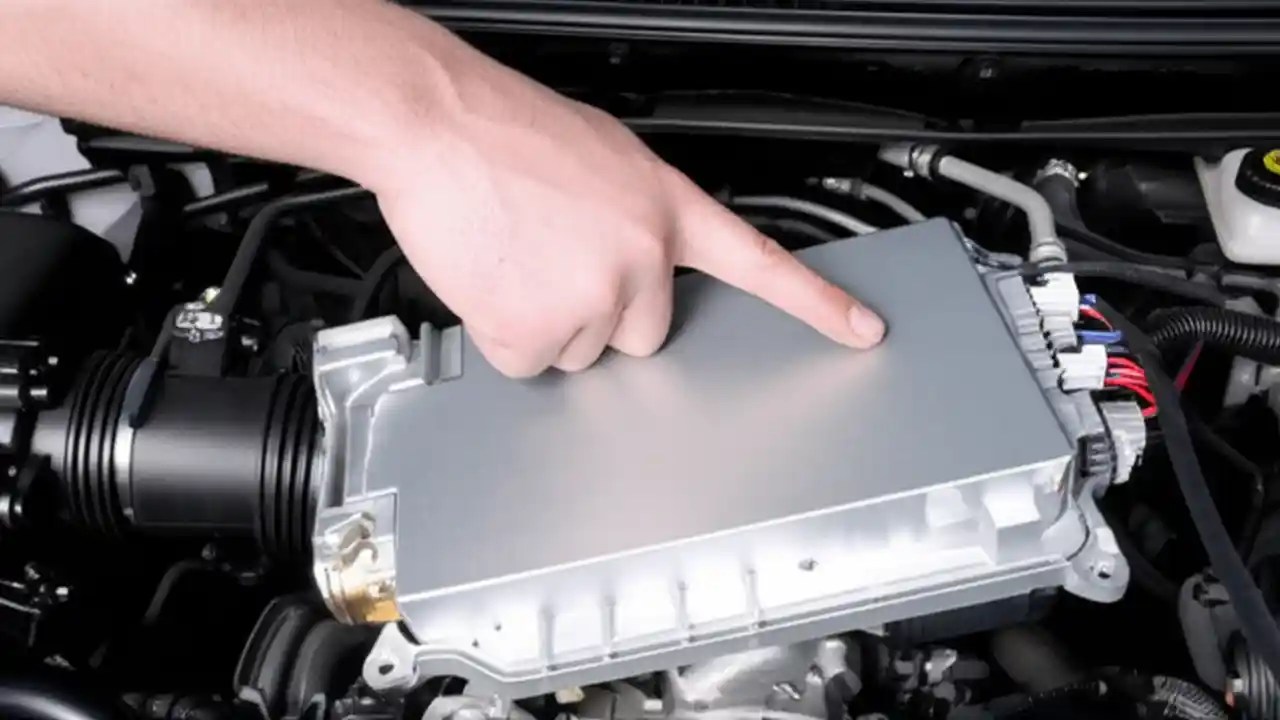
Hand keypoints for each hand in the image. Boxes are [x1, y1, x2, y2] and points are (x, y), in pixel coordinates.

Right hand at [369, 45, 884, 377]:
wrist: (438, 122)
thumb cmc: (508, 130)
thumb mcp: (605, 158)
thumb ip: (637, 214)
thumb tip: (634, 255)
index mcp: (666, 207)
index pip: (760, 264)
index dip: (816, 304)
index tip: (861, 331)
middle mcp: (642, 257)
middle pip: (644, 332)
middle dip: (604, 312)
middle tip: (558, 260)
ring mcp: (593, 297)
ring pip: (582, 352)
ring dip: (549, 319)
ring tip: (518, 256)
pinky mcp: (537, 330)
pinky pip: (530, 363)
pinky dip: (506, 334)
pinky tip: (495, 280)